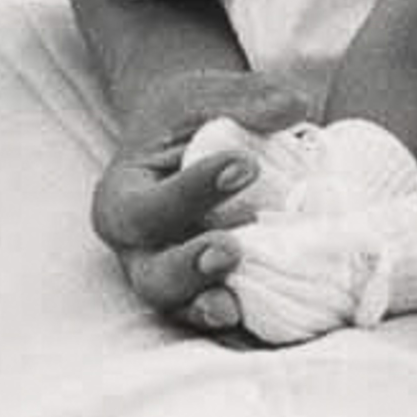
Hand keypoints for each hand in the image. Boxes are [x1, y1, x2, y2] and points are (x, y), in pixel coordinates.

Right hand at [90, 69, 316, 332]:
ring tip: (235, 307)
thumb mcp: (207, 97)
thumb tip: (293, 107)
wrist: (188, 138)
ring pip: (182, 307)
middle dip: (188, 269)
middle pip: (152, 276)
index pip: (146, 207)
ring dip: (209, 307)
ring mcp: (174, 278)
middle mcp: (140, 250)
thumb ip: (246, 99)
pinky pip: (221, 312)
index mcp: (123, 198)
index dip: (191, 191)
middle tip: (229, 250)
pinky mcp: (209, 291)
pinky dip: (245, 318)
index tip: (244, 165)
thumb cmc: (191, 118)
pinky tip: (274, 315)